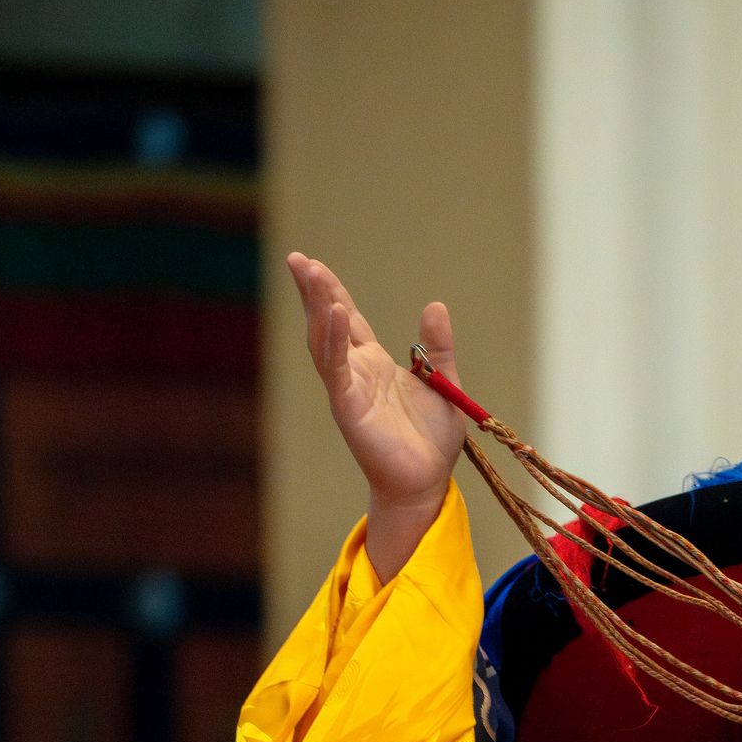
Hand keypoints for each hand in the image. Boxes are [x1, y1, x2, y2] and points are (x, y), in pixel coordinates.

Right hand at [285, 252, 465, 575]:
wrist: (427, 482)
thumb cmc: (432, 440)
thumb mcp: (444, 383)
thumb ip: (438, 347)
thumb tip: (434, 305)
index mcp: (375, 365)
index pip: (348, 320)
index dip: (332, 292)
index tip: (314, 264)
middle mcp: (357, 373)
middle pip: (328, 323)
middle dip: (313, 291)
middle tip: (297, 258)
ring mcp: (349, 389)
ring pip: (325, 341)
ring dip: (317, 307)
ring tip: (309, 273)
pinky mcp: (350, 408)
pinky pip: (336, 369)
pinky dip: (333, 340)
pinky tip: (333, 313)